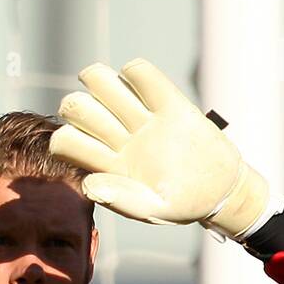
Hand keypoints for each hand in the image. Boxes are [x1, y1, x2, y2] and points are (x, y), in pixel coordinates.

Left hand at [49, 58, 269, 238]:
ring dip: (101, 81)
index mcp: (104, 164)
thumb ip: (121, 200)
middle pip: (76, 106)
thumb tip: (88, 185)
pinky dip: (137, 74)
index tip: (87, 149)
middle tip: (106, 124)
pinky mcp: (166, 100)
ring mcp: (138, 116)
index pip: (65, 142)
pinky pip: (139, 72)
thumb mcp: (153, 210)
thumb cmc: (180, 204)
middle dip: (79, 107)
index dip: (65, 139)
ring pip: (99, 79)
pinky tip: (151, 95)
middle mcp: (115, 136)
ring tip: (124, 102)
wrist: (218, 189)